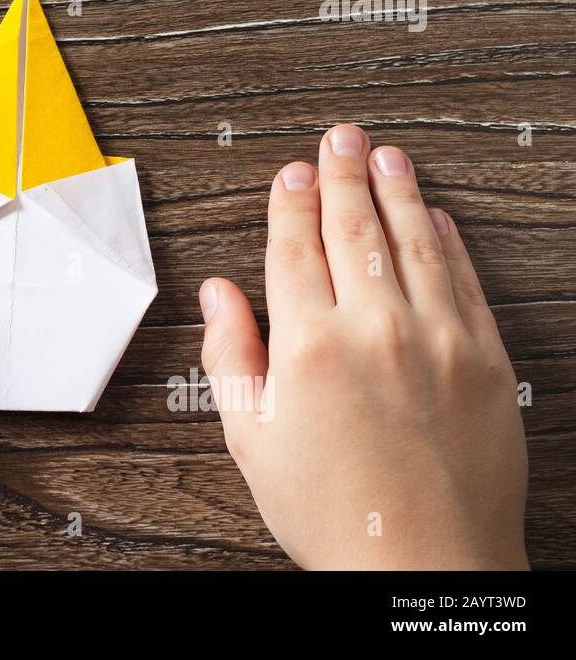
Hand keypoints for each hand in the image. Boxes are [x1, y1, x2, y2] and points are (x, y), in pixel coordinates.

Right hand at [200, 124, 527, 569]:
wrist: (424, 568)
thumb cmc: (331, 511)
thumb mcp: (251, 438)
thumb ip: (228, 354)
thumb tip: (217, 293)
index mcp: (308, 346)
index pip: (295, 246)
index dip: (291, 200)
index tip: (291, 172)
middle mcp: (375, 330)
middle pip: (353, 228)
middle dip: (343, 173)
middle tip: (340, 136)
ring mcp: (439, 340)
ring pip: (413, 241)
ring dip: (399, 190)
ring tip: (388, 155)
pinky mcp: (487, 361)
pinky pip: (465, 281)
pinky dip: (449, 241)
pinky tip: (437, 217)